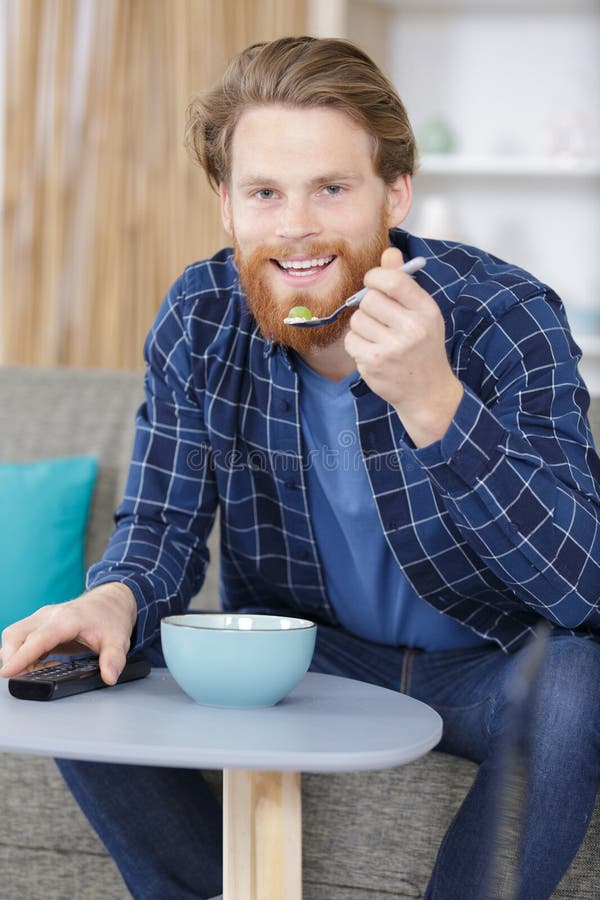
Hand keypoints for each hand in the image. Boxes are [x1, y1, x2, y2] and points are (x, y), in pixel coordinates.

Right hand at [0, 583, 137, 684]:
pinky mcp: (39, 624)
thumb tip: (110, 677)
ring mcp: (41, 618)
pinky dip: (23, 655)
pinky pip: (20, 639)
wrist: (111, 601)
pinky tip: (43, 664)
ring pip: (14, 636)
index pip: (38, 639)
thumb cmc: (111, 618)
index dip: (22, 657)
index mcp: (67, 619)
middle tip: (31, 676)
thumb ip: (113, 660)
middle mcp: (49, 616)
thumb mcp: (119, 641)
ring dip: (18, 657)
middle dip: (14, 659)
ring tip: (42, 669)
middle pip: (16, 636)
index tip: (7, 672)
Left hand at [344, 246, 462, 446]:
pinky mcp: (374, 363)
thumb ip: (404, 283)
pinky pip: (350, 340)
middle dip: (368, 305)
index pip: (394, 280)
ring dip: (362, 326)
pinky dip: (356, 344)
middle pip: (369, 299)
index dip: (375, 277)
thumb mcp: (422, 314)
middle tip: (378, 317)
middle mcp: (412, 329)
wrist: (427, 392)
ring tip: (378, 337)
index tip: (372, 282)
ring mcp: (392, 348)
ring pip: (357, 319)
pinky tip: (372, 351)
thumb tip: (389, 252)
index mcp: (426, 311)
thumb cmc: (423, 347)